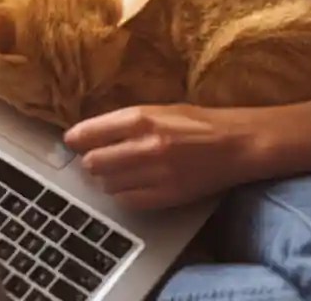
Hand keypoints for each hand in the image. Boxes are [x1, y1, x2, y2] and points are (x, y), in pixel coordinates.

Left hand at [64, 105, 264, 209]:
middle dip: (91, 161)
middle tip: (98, 158)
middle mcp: (144, 146)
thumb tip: (90, 133)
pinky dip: (124, 194)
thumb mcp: (160, 109)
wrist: (238, 144)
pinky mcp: (166, 196)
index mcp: (140, 118)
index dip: (75, 139)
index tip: (72, 141)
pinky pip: (127, 201)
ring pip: (107, 184)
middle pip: (92, 163)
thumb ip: (126, 122)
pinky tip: (132, 185)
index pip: (89, 133)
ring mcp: (155, 174)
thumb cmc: (199, 122)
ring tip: (119, 171)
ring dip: (107, 179)